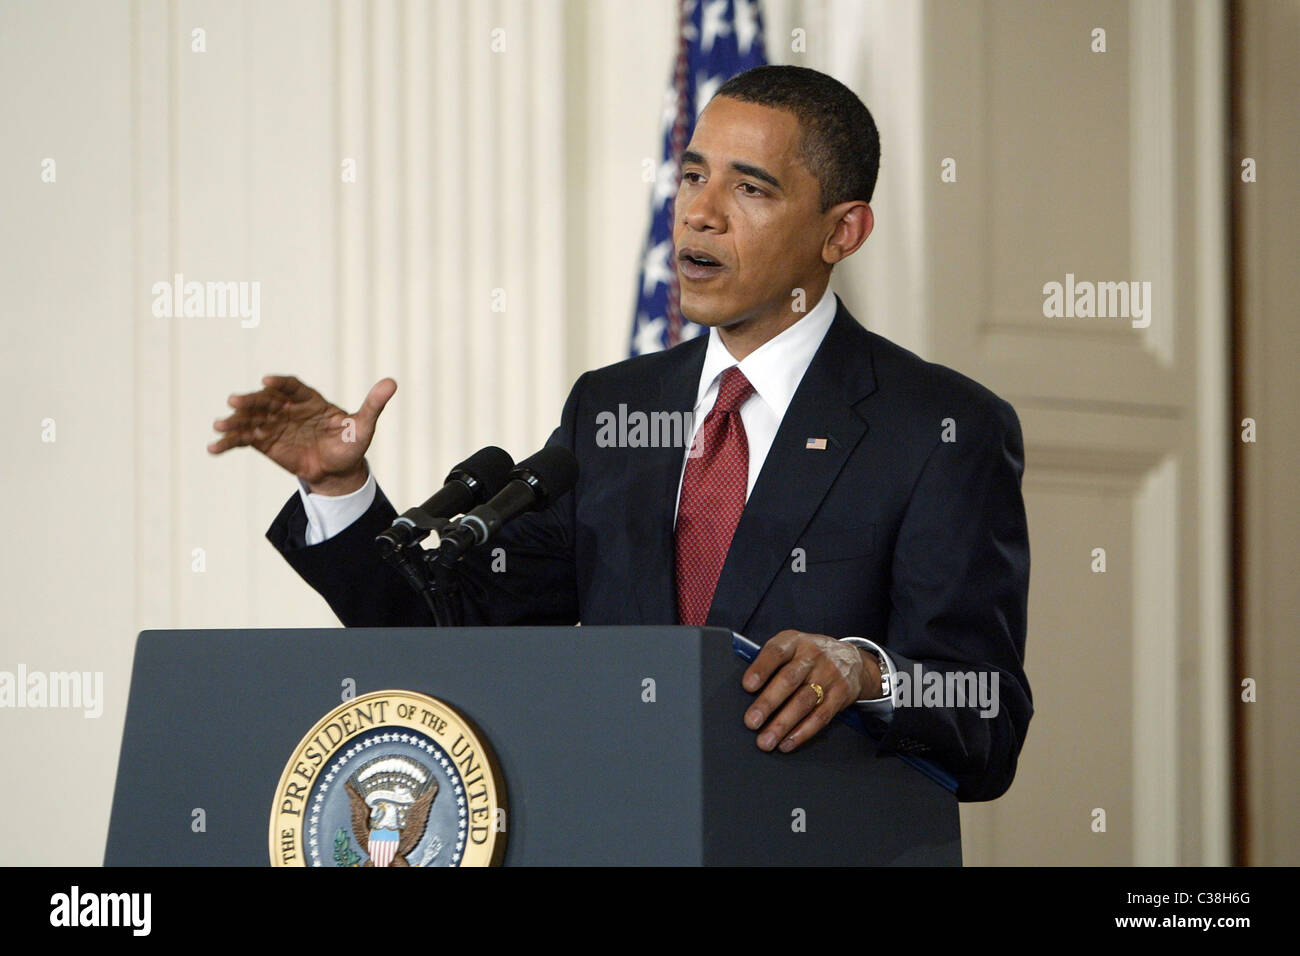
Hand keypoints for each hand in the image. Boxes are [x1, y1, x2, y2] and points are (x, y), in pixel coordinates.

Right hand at [207, 375, 396, 494]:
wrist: (338, 471)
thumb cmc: (351, 444)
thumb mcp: (364, 426)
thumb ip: (373, 405)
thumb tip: (392, 383)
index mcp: (310, 400)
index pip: (293, 387)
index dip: (281, 384)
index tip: (268, 382)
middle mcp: (288, 408)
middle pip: (267, 401)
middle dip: (251, 401)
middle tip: (234, 401)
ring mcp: (274, 424)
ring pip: (252, 419)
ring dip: (235, 421)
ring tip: (219, 426)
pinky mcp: (265, 441)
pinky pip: (245, 439)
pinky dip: (229, 443)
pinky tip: (213, 448)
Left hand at [741, 629, 880, 752]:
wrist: (851, 659)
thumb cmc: (808, 656)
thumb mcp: (791, 647)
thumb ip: (771, 663)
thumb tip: (744, 690)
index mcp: (794, 641)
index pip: (776, 652)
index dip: (761, 668)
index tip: (747, 685)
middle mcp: (812, 656)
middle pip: (789, 680)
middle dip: (768, 702)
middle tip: (752, 721)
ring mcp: (828, 675)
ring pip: (804, 701)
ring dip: (783, 724)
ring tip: (766, 740)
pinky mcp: (841, 694)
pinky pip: (821, 716)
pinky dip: (802, 732)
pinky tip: (787, 743)